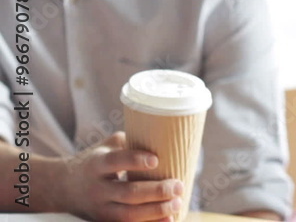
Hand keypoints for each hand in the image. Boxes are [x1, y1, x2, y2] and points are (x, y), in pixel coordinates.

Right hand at [57, 132, 184, 221]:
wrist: (63, 187)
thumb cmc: (96, 161)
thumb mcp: (107, 146)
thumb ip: (131, 141)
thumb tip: (165, 136)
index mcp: (96, 164)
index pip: (114, 161)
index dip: (135, 160)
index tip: (156, 160)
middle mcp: (97, 188)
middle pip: (127, 193)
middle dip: (156, 191)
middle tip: (178, 186)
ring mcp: (100, 209)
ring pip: (128, 215)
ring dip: (156, 211)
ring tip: (177, 203)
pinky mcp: (105, 221)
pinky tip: (169, 219)